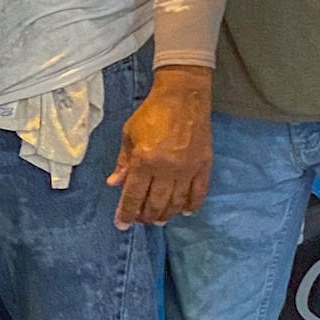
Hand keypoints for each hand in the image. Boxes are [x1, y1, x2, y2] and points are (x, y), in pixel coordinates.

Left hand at [107, 67, 212, 228]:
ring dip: (166, 214)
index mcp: (145, 160)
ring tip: (159, 218)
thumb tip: (115, 184)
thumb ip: (123, 162)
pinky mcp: (204, 165)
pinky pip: (199, 193)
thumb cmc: (152, 112)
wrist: (183, 95)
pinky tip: (184, 211)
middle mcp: (167, 168)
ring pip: (176, 203)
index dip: (126, 213)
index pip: (134, 195)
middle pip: (156, 204)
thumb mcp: (129, 134)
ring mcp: (188, 168)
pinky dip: (191, 205)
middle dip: (146, 216)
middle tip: (141, 219)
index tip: (122, 224)